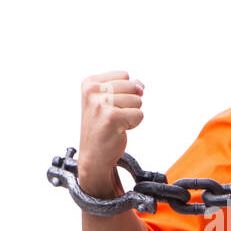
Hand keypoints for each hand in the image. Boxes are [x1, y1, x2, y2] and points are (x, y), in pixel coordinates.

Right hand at [79, 71, 145, 197]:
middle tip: (116, 115)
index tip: (111, 105)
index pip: (124, 75)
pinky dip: (134, 123)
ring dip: (132, 114)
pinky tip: (120, 129)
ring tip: (117, 122)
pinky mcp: (111, 117)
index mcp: (89, 83)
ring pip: (137, 100)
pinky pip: (139, 114)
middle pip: (133, 86)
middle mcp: (92, 91)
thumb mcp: (108, 100)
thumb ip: (125, 87)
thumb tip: (140, 84)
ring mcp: (101, 104)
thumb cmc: (102, 126)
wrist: (94, 154)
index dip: (125, 91)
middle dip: (131, 103)